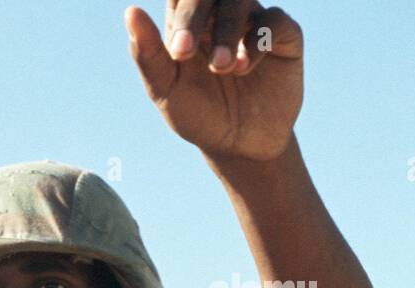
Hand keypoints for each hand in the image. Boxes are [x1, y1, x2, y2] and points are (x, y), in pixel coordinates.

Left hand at [125, 2, 302, 160]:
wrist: (240, 146)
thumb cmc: (198, 115)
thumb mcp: (166, 90)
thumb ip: (148, 54)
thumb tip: (131, 11)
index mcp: (187, 23)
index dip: (178, 7)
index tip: (172, 45)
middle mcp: (220, 15)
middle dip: (194, 14)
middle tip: (183, 54)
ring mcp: (252, 22)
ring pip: (239, 0)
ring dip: (226, 31)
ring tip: (221, 67)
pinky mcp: (284, 36)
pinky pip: (274, 20)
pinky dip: (257, 42)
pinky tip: (245, 68)